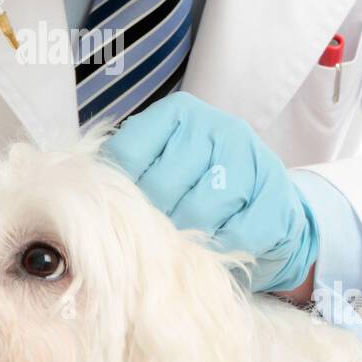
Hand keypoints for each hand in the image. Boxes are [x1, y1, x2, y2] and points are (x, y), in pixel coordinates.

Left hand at [100, 91, 318, 294]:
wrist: (267, 205)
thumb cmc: (198, 184)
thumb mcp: (162, 162)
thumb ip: (128, 169)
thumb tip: (87, 190)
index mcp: (179, 113)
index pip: (129, 154)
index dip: (121, 192)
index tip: (123, 210)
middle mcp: (217, 127)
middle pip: (163, 186)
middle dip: (154, 219)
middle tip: (154, 234)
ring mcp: (251, 160)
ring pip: (199, 211)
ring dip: (186, 236)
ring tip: (183, 239)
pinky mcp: (275, 199)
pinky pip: (235, 235)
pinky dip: (219, 248)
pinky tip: (215, 244)